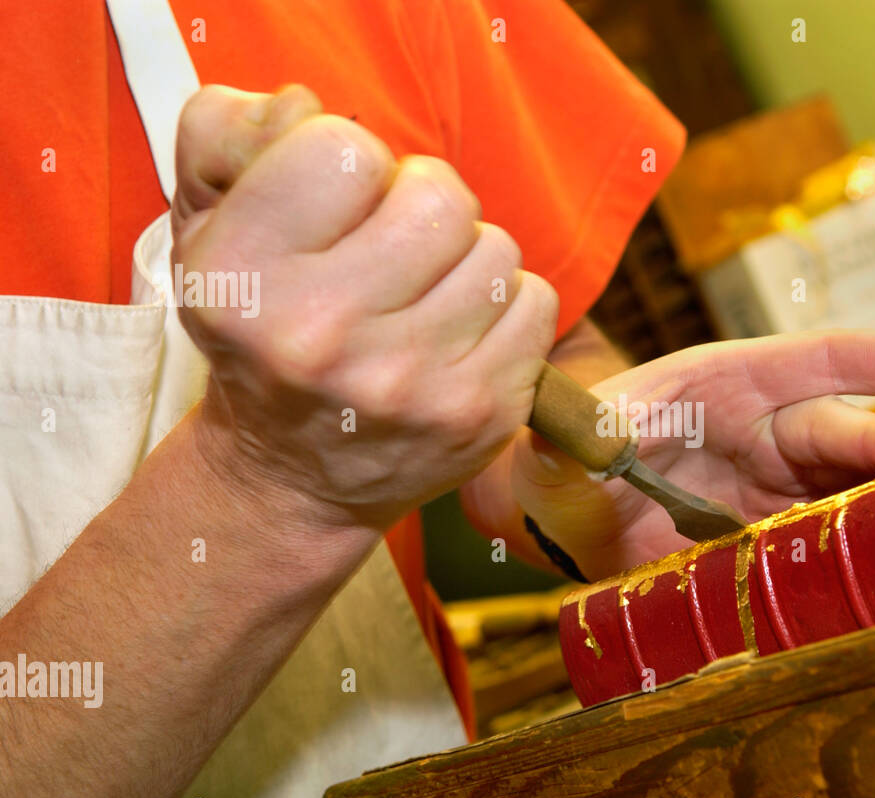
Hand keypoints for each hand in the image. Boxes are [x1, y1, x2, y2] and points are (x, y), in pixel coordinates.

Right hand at [171, 85, 556, 529]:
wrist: (289, 477)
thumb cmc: (259, 335)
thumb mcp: (206, 232)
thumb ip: (231, 139)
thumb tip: (308, 108)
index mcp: (244, 279)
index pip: (347, 149)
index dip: (352, 165)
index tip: (337, 208)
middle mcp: (323, 335)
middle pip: (440, 195)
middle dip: (422, 206)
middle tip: (394, 249)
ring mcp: (410, 382)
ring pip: (496, 248)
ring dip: (467, 259)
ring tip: (423, 297)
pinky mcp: (478, 412)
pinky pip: (534, 302)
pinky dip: (506, 307)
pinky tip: (459, 335)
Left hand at [510, 330, 874, 579]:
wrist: (560, 509)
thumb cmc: (571, 448)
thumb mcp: (576, 434)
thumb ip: (590, 436)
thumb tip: (588, 443)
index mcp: (736, 381)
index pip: (829, 361)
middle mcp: (768, 433)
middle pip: (851, 437)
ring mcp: (772, 492)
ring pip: (852, 495)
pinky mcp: (765, 545)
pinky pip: (825, 551)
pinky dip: (863, 563)